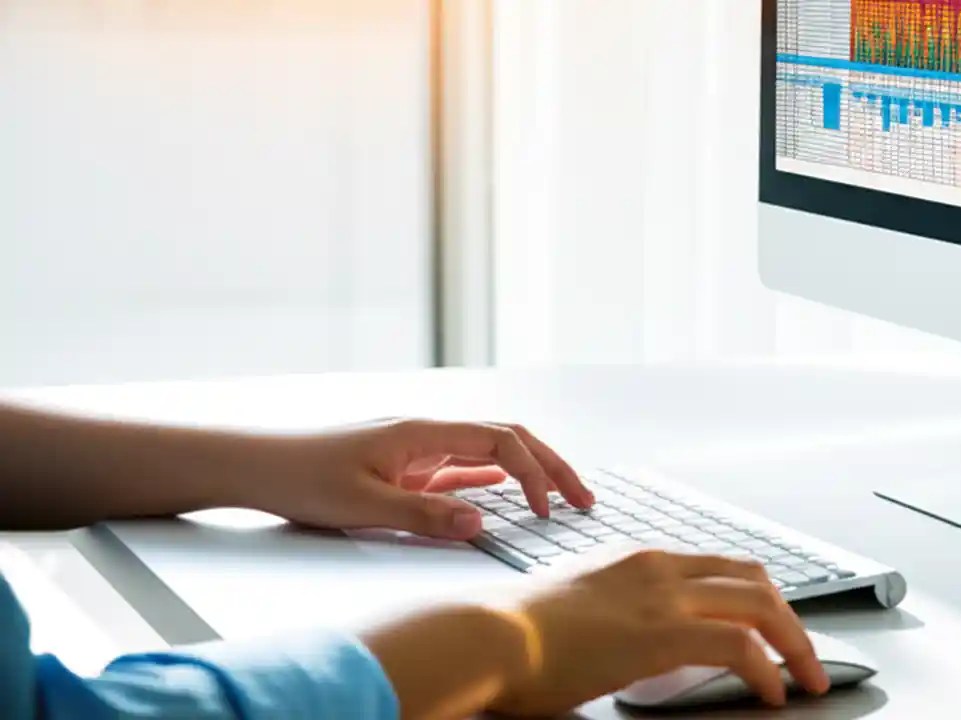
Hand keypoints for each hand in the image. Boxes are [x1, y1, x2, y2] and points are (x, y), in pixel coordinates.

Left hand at [245, 419, 593, 539]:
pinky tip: (504, 498)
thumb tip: (483, 524)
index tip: (549, 509)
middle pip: (507, 439)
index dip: (535, 471)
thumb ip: (424, 516)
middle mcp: (426, 434)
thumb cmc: (300, 475)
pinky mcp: (405, 468)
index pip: (501, 440)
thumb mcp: (362, 504)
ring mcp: (417, 450)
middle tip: (583, 497)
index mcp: (422, 432)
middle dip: (550, 465)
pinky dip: (491, 483)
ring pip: (488, 453)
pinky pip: (460, 470)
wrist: (254, 463)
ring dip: (526, 473)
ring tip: (557, 499)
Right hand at [361, 550, 828, 719]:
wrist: (488, 635)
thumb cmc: (515, 631)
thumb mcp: (577, 605)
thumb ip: (616, 611)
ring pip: (760, 605)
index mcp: (639, 558)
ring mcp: (662, 596)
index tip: (776, 630)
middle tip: (806, 656)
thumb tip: (631, 639)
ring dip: (794, 643)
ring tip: (806, 678)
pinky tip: (771, 693)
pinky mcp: (661, 634)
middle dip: (790, 618)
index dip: (759, 599)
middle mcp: (659, 566)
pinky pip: (740, 646)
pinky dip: (767, 670)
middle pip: (753, 579)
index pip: (721, 568)